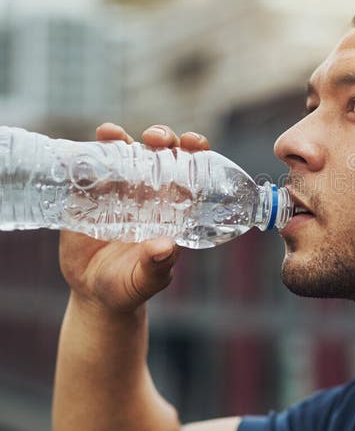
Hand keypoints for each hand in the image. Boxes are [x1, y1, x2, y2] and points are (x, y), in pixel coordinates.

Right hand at [58, 123, 210, 313]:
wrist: (94, 295)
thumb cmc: (128, 287)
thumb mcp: (144, 281)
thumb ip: (156, 267)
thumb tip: (167, 248)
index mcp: (172, 206)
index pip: (191, 171)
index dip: (196, 151)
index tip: (195, 143)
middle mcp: (147, 192)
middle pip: (158, 153)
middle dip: (160, 137)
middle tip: (155, 140)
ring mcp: (116, 190)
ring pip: (122, 152)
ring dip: (120, 138)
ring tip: (113, 135)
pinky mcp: (86, 195)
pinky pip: (87, 168)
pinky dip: (86, 154)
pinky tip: (82, 149)